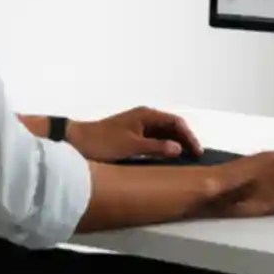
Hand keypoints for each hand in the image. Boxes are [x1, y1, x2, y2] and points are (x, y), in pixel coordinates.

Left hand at [68, 107, 202, 162]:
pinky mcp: (131, 134)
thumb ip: (157, 147)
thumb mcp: (131, 146)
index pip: (176, 122)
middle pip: (172, 126)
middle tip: (195, 156)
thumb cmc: (103, 142)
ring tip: (185, 158)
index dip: (189, 136)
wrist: (75, 142)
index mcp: (146, 115)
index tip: (197, 151)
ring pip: (163, 133)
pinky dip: (164, 146)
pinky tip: (167, 157)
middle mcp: (144, 117)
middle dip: (185, 139)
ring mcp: (137, 125)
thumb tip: (179, 148)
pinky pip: (154, 138)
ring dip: (175, 143)